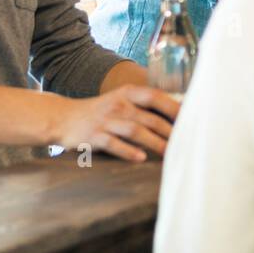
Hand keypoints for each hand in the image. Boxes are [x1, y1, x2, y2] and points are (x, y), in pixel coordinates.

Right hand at [52, 84, 181, 161]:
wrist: (62, 118)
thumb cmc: (100, 112)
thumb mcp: (120, 101)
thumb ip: (143, 106)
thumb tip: (176, 115)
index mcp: (127, 94)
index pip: (155, 96)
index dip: (174, 107)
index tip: (191, 117)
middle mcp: (118, 105)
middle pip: (149, 117)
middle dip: (169, 130)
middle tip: (186, 142)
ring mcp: (105, 121)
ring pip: (135, 130)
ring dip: (154, 142)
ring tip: (169, 152)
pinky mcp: (93, 137)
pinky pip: (113, 144)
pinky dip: (128, 151)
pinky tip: (141, 158)